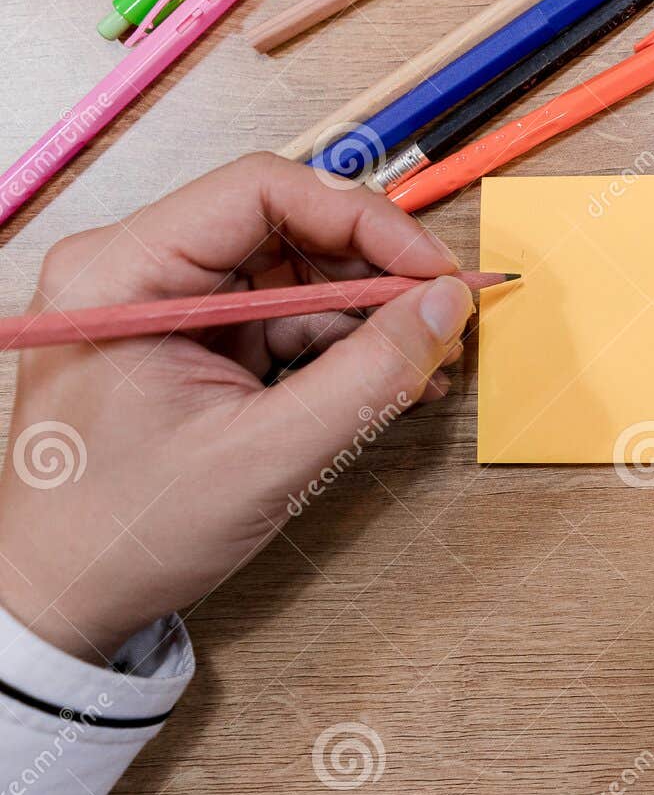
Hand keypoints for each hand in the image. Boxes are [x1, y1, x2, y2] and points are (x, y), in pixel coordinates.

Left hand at [0, 154, 474, 663]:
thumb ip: (366, 378)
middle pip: (287, 225)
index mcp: (121, 274)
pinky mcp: (199, 342)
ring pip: (300, 271)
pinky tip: (392, 376)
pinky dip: (347, 345)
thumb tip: (446, 306)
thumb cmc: (119, 536)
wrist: (66, 602)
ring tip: (425, 358)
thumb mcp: (262, 457)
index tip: (432, 270)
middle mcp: (140, 271)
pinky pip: (291, 317)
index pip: (260, 191)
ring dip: (370, 313)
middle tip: (443, 315)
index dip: (363, 220)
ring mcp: (171, 306)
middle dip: (376, 271)